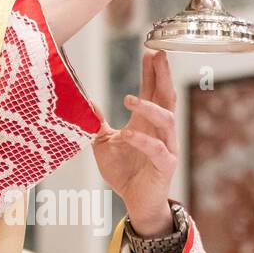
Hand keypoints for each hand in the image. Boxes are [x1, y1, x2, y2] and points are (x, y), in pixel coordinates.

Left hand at [93, 49, 177, 239]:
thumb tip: (87, 102)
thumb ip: (98, 124)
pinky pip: (157, 149)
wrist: (135, 202)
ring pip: (166, 120)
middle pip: (166, 97)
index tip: (149, 51)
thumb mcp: (104, 144)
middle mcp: (160, 130)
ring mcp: (166, 147)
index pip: (153, 90)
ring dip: (149, 107)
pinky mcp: (165, 165)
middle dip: (162, 75)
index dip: (152, 71)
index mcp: (147, 122)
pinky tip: (127, 135)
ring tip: (129, 98)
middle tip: (157, 55)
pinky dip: (142, 141)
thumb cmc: (123, 172)